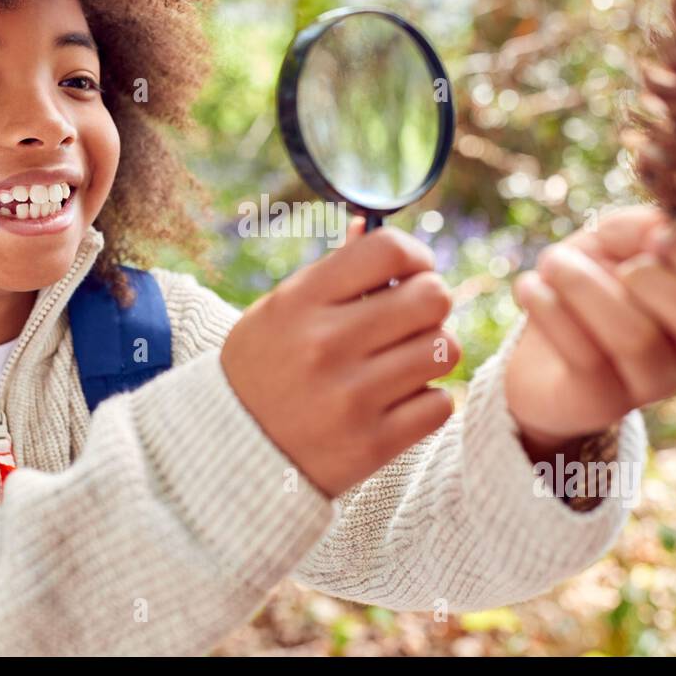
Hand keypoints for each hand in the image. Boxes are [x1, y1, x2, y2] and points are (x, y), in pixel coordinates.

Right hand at [221, 217, 461, 497]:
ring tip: (402, 360)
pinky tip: (397, 400)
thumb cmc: (264, 366)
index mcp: (301, 303)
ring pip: (444, 349)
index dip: (415, 256)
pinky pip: (440, 404)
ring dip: (431, 352)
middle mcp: (326, 345)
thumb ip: (331, 271)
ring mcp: (351, 398)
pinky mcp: (372, 445)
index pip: (388, 251)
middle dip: (430, 302)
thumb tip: (371, 225)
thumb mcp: (281, 309)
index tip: (411, 272)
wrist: (232, 450)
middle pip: (431, 298)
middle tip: (412, 317)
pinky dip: (426, 401)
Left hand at [506, 206, 675, 449]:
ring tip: (551, 263)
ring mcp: (655, 381)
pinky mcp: (606, 403)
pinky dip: (550, 309)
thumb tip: (668, 228)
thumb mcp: (610, 240)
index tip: (655, 236)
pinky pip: (586, 356)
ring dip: (583, 285)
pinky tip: (530, 287)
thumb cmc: (588, 283)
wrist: (535, 352)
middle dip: (658, 279)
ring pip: (638, 336)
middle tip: (617, 266)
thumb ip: (642, 226)